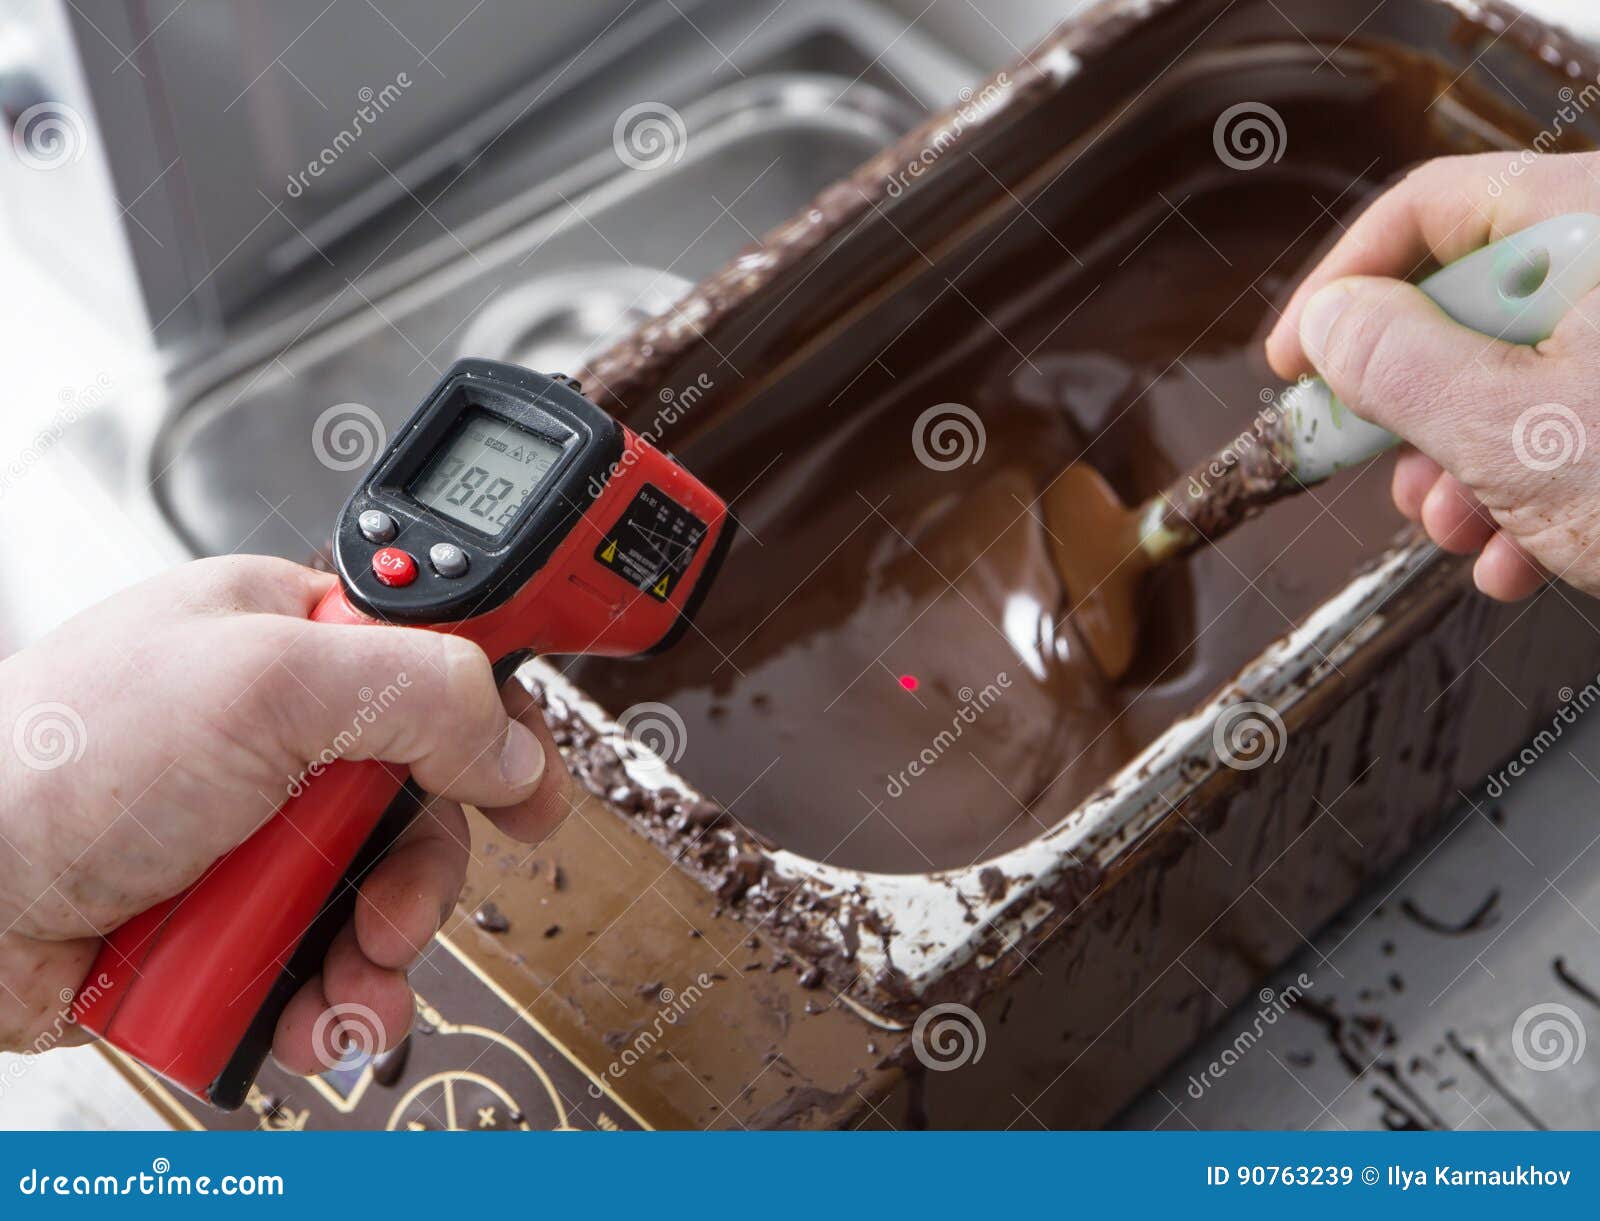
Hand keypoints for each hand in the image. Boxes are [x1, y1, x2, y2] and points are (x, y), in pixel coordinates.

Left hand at [0, 555, 574, 1070]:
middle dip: (422, 872)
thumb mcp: (265, 683)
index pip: (439, 664)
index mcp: (292, 639)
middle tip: (392, 906)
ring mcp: (253, 833)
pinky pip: (322, 965)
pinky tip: (309, 1013)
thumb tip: (512, 744)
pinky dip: (327, 1001)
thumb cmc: (57, 761)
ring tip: (343, 977)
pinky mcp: (229, 919)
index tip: (529, 788)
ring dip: (377, 953)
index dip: (497, 724)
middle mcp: (278, 735)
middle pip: (424, 803)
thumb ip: (417, 690)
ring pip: (379, 896)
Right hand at [1265, 150, 1599, 601]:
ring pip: (1517, 375)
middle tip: (1379, 472)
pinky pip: (1575, 419)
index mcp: (1596, 228)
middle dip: (1411, 409)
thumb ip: (1395, 366)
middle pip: (1469, 304)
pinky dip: (1530, 488)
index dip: (1341, 286)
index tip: (1297, 360)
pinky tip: (1520, 553)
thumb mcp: (1511, 431)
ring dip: (1463, 468)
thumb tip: (1329, 324)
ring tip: (1457, 532)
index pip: (1429, 211)